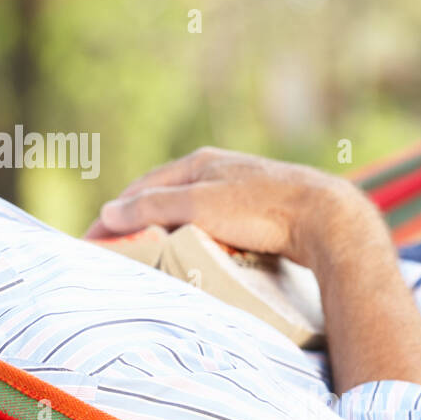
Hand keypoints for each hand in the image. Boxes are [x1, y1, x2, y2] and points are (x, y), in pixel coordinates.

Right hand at [83, 146, 389, 273]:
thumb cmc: (261, 208)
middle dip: (136, 222)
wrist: (327, 218)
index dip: (114, 215)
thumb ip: (152, 207)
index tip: (93, 243)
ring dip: (165, 231)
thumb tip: (108, 212)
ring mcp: (240, 190)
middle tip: (115, 253)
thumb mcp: (199, 205)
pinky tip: (195, 256)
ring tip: (149, 257)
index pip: (141, 188)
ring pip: (190, 212)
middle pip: (164, 198)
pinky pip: (214, 225)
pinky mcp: (260, 211)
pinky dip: (194, 239)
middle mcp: (217, 170)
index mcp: (198, 162)